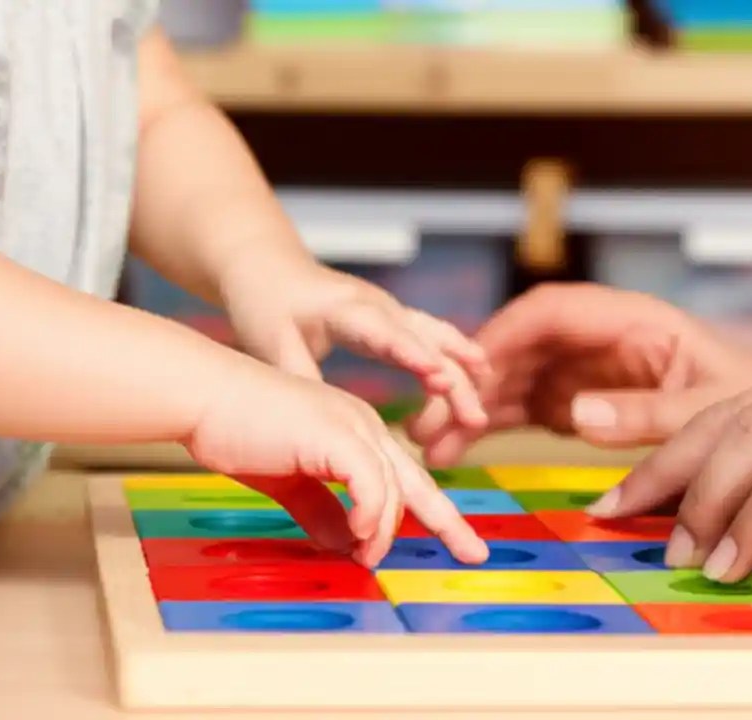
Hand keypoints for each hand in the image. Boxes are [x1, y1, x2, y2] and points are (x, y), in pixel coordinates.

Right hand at [185, 358, 488, 566]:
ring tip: (369, 559)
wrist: (204, 398)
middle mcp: (364, 425)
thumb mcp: (288, 482)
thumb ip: (319, 510)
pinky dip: (370, 513)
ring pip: (394, 486)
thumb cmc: (238, 432)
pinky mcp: (335, 432)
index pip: (403, 478)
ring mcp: (353, 425)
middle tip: (473, 554)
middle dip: (447, 521)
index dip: (431, 511)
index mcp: (355, 432)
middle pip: (416, 481)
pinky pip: (370, 481)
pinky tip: (358, 536)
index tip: (455, 542)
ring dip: (384, 530)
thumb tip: (345, 545)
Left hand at [220, 259, 489, 432]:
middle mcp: (377, 305)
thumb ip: (301, 380)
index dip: (413, 354)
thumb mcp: (272, 347)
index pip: (384, 333)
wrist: (267, 267)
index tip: (439, 377)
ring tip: (485, 409)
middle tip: (475, 418)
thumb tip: (326, 423)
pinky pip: (434, 336)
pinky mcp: (395, 319)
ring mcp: (390, 310)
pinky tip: (480, 377)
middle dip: (454, 376)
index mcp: (344, 310)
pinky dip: (457, 356)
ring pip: (437, 337)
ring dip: (464, 369)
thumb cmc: (266, 307)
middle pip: (424, 339)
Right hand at [407, 283, 751, 465]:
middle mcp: (594, 339)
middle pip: (516, 346)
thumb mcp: (710, 406)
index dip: (502, 337)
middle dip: (468, 380)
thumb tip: (577, 415)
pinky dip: (487, 427)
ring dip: (467, 408)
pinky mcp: (574, 400)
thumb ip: (647, 409)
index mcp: (629, 319)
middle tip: (427, 421)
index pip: (550, 311)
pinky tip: (456, 451)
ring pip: (508, 378)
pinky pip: (520, 407)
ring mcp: (580, 369)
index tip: (463, 372)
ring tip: (428, 445)